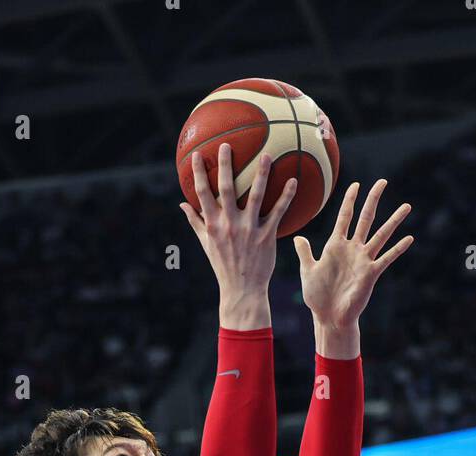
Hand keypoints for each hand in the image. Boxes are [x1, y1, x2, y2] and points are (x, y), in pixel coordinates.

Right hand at [180, 144, 297, 329]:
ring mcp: (249, 230)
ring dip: (261, 174)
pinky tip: (294, 180)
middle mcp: (230, 225)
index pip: (202, 194)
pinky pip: (278, 213)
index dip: (198, 174)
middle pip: (227, 189)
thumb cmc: (223, 265)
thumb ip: (195, 222)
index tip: (196, 155)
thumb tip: (181, 204)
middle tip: (227, 144)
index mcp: (213, 225)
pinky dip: (286, 196)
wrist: (242, 290)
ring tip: (267, 155)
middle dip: (226, 165)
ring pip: (256, 196)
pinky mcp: (266, 237)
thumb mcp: (206, 244)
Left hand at [294, 179, 412, 353]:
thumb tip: (298, 237)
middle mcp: (352, 249)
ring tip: (407, 206)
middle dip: (373, 199)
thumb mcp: (308, 271)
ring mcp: (363, 261)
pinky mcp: (370, 274)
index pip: (344, 216)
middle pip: (365, 218)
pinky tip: (410, 238)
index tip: (356, 184)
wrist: (329, 318)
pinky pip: (386, 258)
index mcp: (335, 246)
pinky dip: (398, 249)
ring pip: (381, 235)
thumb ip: (305, 253)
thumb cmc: (318, 297)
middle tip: (383, 182)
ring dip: (394, 220)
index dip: (350, 200)